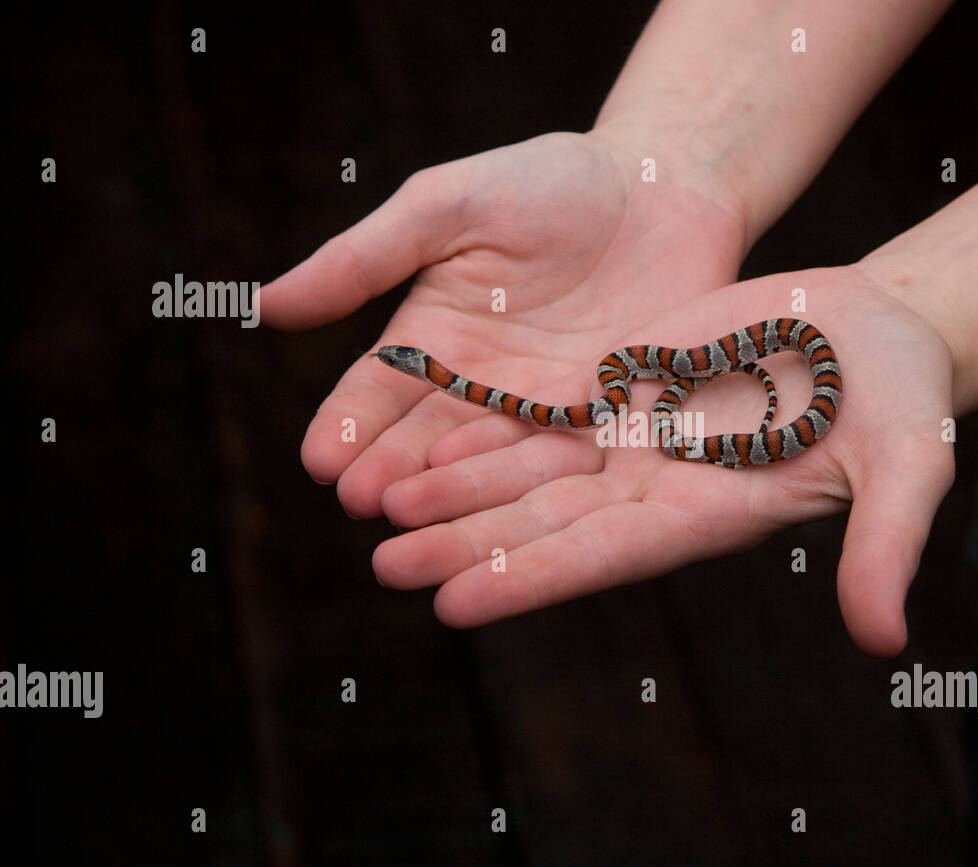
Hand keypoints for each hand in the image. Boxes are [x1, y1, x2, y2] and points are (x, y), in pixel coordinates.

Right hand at [258, 131, 748, 515]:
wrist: (663, 188)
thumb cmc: (551, 181)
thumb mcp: (448, 205)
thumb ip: (367, 257)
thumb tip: (268, 306)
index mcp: (433, 335)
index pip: (378, 389)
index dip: (348, 423)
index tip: (319, 461)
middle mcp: (482, 386)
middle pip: (428, 438)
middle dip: (395, 473)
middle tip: (363, 510)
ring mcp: (544, 409)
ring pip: (492, 462)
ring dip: (459, 497)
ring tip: (424, 528)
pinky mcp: (606, 420)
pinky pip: (567, 458)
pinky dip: (538, 488)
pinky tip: (516, 518)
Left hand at [375, 264, 957, 655]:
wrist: (879, 333)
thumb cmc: (904, 403)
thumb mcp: (908, 470)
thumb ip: (885, 547)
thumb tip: (886, 642)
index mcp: (711, 514)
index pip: (608, 555)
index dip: (533, 579)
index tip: (454, 605)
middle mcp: (660, 486)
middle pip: (548, 522)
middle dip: (468, 544)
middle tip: (386, 566)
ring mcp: (639, 436)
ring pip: (532, 469)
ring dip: (458, 488)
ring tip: (381, 508)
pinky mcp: (628, 382)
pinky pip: (545, 409)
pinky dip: (488, 427)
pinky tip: (426, 438)